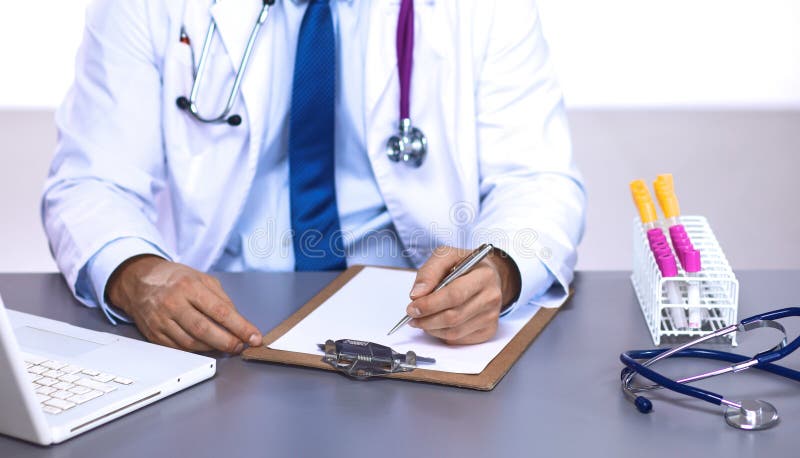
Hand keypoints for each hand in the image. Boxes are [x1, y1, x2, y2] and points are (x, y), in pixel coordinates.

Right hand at [106, 255, 261, 352]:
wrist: (139, 281)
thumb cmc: (175, 279)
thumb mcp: (202, 279)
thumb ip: (222, 299)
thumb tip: (238, 322)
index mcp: (189, 286)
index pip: (220, 311)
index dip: (240, 327)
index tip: (254, 337)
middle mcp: (173, 303)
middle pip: (205, 330)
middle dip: (228, 342)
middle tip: (240, 346)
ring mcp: (161, 320)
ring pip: (191, 342)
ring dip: (213, 348)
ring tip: (226, 345)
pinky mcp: (154, 334)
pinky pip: (179, 348)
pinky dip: (196, 351)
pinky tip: (207, 347)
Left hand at [406, 246, 521, 344]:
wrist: (487, 276)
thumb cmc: (464, 265)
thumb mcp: (445, 256)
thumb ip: (429, 272)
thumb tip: (416, 295)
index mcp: (484, 275)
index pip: (454, 295)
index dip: (430, 304)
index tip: (412, 307)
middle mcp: (492, 297)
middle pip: (453, 317)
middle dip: (427, 319)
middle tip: (412, 316)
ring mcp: (491, 316)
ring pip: (454, 331)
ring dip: (431, 328)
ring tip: (421, 320)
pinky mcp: (488, 331)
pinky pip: (458, 339)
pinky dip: (441, 334)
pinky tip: (436, 324)